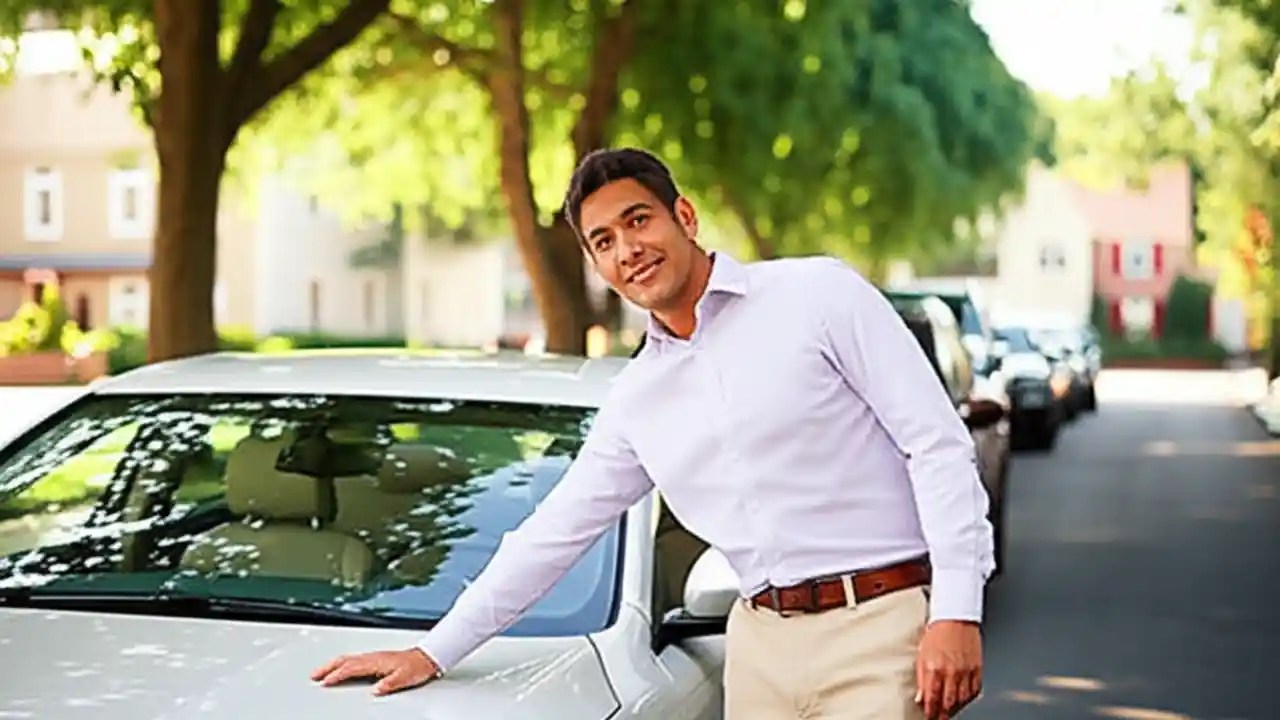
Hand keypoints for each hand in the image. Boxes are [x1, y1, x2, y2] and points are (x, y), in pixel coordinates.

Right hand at [311, 648, 440, 695]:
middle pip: (344, 660)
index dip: (337, 675)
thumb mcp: (404, 678)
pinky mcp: (375, 659)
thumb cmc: (415, 667)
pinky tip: (340, 668)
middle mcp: (372, 657)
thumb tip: (375, 690)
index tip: (325, 682)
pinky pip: (353, 659)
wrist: (426, 658)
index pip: (351, 668)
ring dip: (332, 664)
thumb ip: (389, 684)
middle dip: (327, 667)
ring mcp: (373, 657)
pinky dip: (341, 663)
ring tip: (321, 672)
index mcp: (376, 661)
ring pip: (347, 658)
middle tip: (314, 675)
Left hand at [914, 620, 981, 718]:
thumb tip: (920, 699)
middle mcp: (951, 671)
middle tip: (938, 718)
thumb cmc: (937, 634)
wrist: (955, 618)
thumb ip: (921, 679)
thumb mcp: (922, 655)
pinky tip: (962, 701)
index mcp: (935, 668)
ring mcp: (966, 671)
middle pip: (948, 703)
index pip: (932, 698)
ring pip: (962, 700)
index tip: (928, 717)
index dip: (930, 711)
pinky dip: (968, 699)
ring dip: (955, 709)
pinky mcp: (977, 669)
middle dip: (942, 714)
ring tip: (949, 712)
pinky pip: (975, 691)